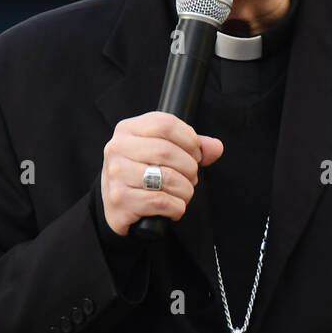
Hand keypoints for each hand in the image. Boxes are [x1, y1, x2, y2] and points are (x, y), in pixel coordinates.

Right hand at [100, 112, 223, 235]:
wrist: (119, 207)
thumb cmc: (145, 174)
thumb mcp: (164, 153)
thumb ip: (193, 147)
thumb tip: (216, 147)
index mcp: (127, 129)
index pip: (165, 124)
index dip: (189, 139)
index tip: (196, 153)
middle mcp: (116, 149)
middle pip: (167, 151)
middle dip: (190, 168)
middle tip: (191, 177)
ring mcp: (115, 175)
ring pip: (167, 178)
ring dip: (186, 189)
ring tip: (183, 193)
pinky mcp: (120, 201)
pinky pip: (162, 202)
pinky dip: (177, 207)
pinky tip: (173, 207)